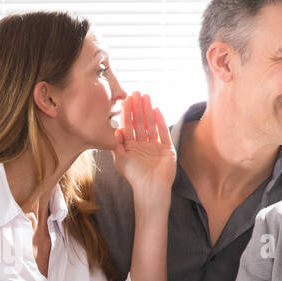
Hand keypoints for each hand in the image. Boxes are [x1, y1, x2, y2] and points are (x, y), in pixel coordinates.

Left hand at [112, 92, 175, 206]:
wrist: (151, 187)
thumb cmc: (134, 175)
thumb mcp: (120, 158)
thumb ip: (116, 143)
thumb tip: (115, 128)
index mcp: (131, 147)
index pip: (128, 125)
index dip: (127, 112)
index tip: (126, 99)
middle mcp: (143, 145)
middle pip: (140, 122)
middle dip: (138, 107)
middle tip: (137, 92)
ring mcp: (155, 146)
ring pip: (151, 124)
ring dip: (148, 110)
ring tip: (147, 96)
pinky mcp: (166, 149)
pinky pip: (163, 132)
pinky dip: (160, 121)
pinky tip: (157, 109)